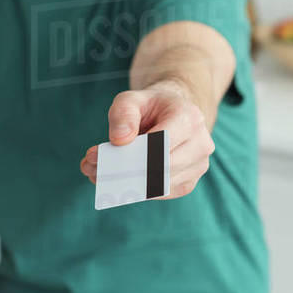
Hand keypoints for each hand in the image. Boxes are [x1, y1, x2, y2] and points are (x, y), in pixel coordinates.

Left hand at [80, 82, 214, 198]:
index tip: (99, 154)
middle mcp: (201, 144)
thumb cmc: (151, 107)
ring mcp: (198, 166)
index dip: (130, 152)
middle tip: (91, 168)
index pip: (161, 142)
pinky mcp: (188, 183)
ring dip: (126, 183)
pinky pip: (160, 193)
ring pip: (159, 184)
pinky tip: (116, 181)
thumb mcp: (132, 99)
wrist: (174, 114)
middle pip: (160, 166)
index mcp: (190, 118)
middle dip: (123, 170)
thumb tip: (120, 141)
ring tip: (97, 174)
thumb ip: (123, 114)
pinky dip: (137, 189)